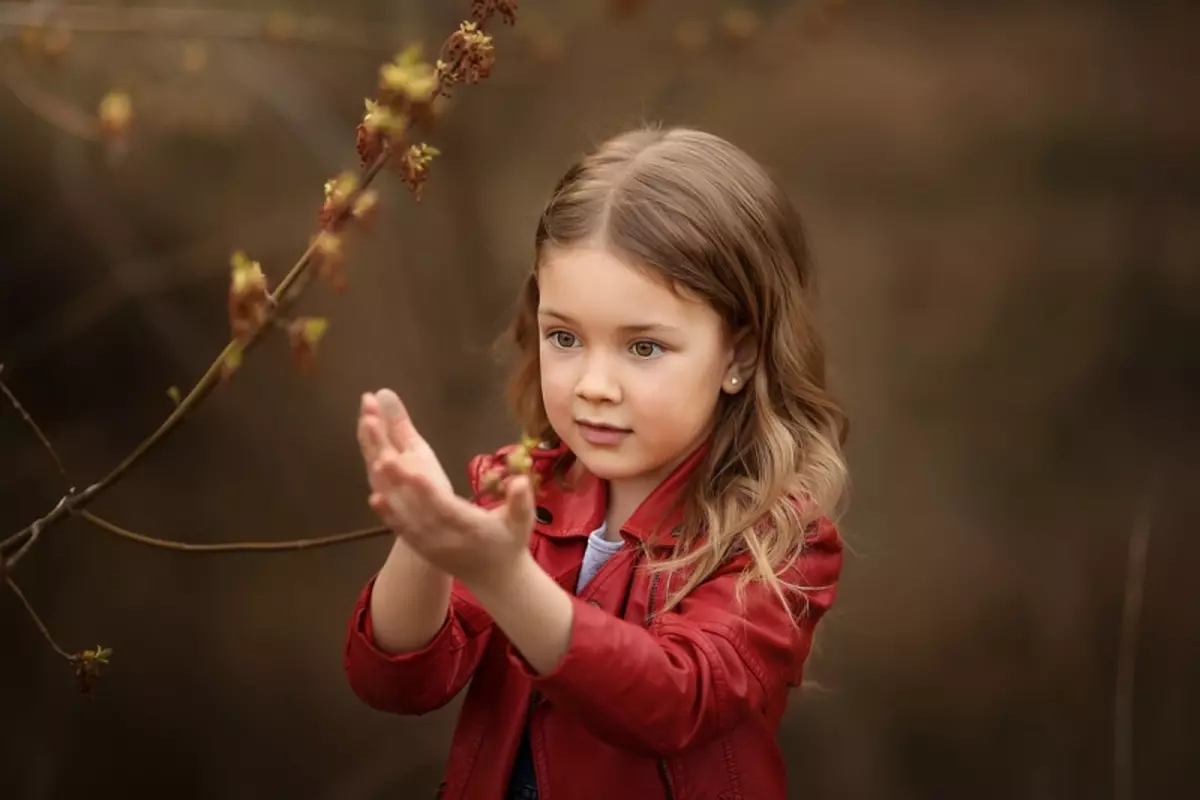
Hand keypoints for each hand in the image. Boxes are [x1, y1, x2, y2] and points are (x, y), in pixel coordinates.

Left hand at [360, 389, 536, 587]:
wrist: (494, 577)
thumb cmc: (509, 543)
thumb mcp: (522, 522)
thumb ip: (521, 502)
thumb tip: (519, 481)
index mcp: (471, 529)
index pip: (447, 509)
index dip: (430, 493)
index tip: (416, 472)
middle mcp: (446, 538)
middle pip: (420, 510)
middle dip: (402, 485)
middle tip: (384, 458)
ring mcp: (431, 545)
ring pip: (407, 518)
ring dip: (390, 494)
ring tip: (376, 465)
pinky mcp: (421, 547)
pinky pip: (402, 529)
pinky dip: (388, 514)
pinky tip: (375, 497)